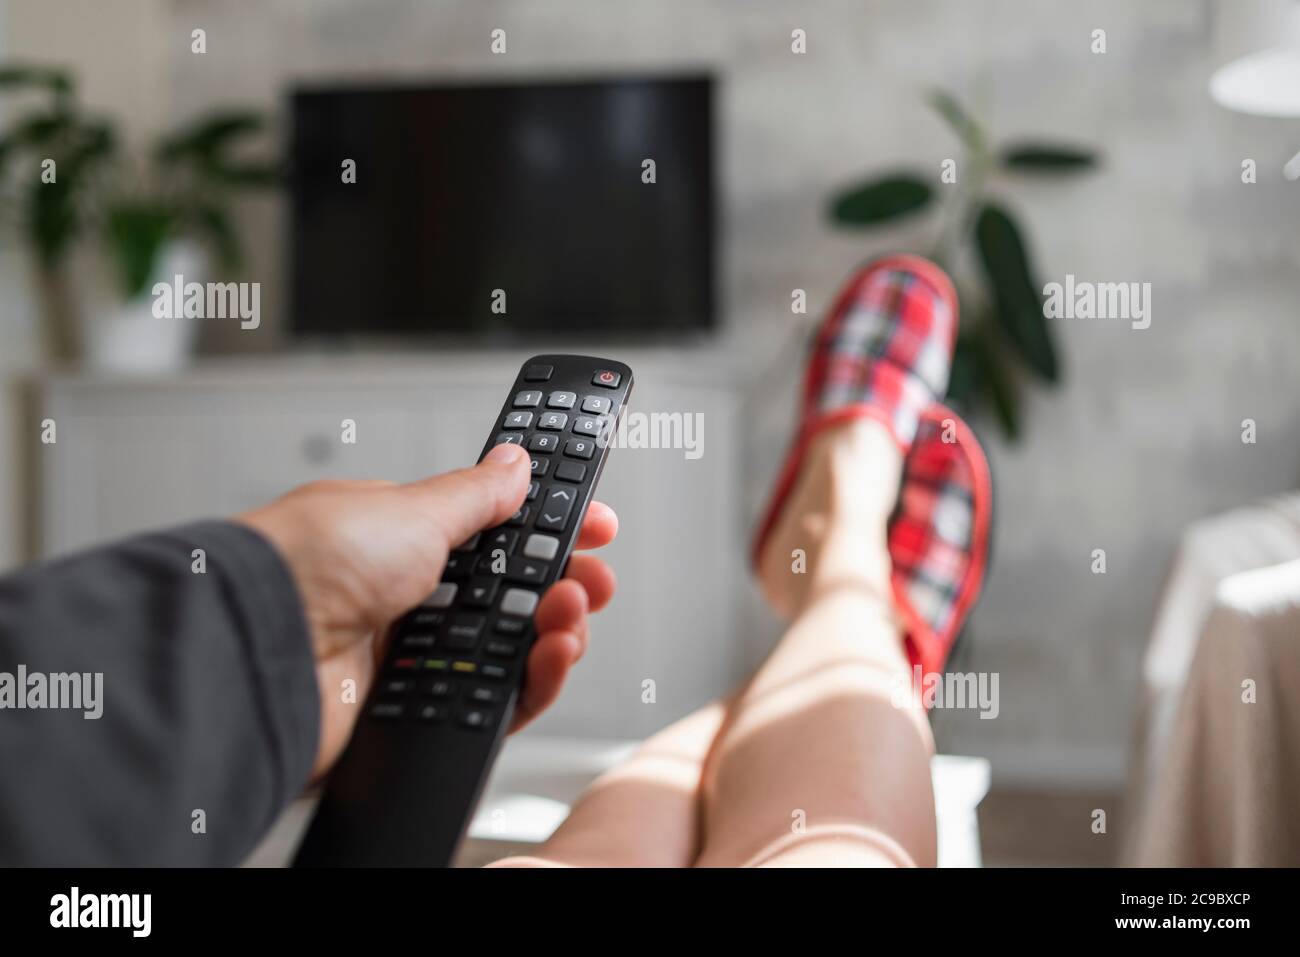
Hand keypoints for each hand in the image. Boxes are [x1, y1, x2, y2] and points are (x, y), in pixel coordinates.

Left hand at [236, 442, 616, 779]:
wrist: (254, 648)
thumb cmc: (304, 564)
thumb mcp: (411, 510)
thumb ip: (475, 495)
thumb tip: (515, 463)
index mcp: (398, 539)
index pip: (492, 533)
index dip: (546, 528)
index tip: (592, 524)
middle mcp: (405, 596)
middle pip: (510, 595)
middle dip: (561, 583)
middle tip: (593, 578)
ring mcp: (410, 655)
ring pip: (509, 650)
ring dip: (553, 629)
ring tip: (570, 614)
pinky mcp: (416, 710)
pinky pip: (495, 702)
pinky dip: (533, 681)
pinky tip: (549, 656)